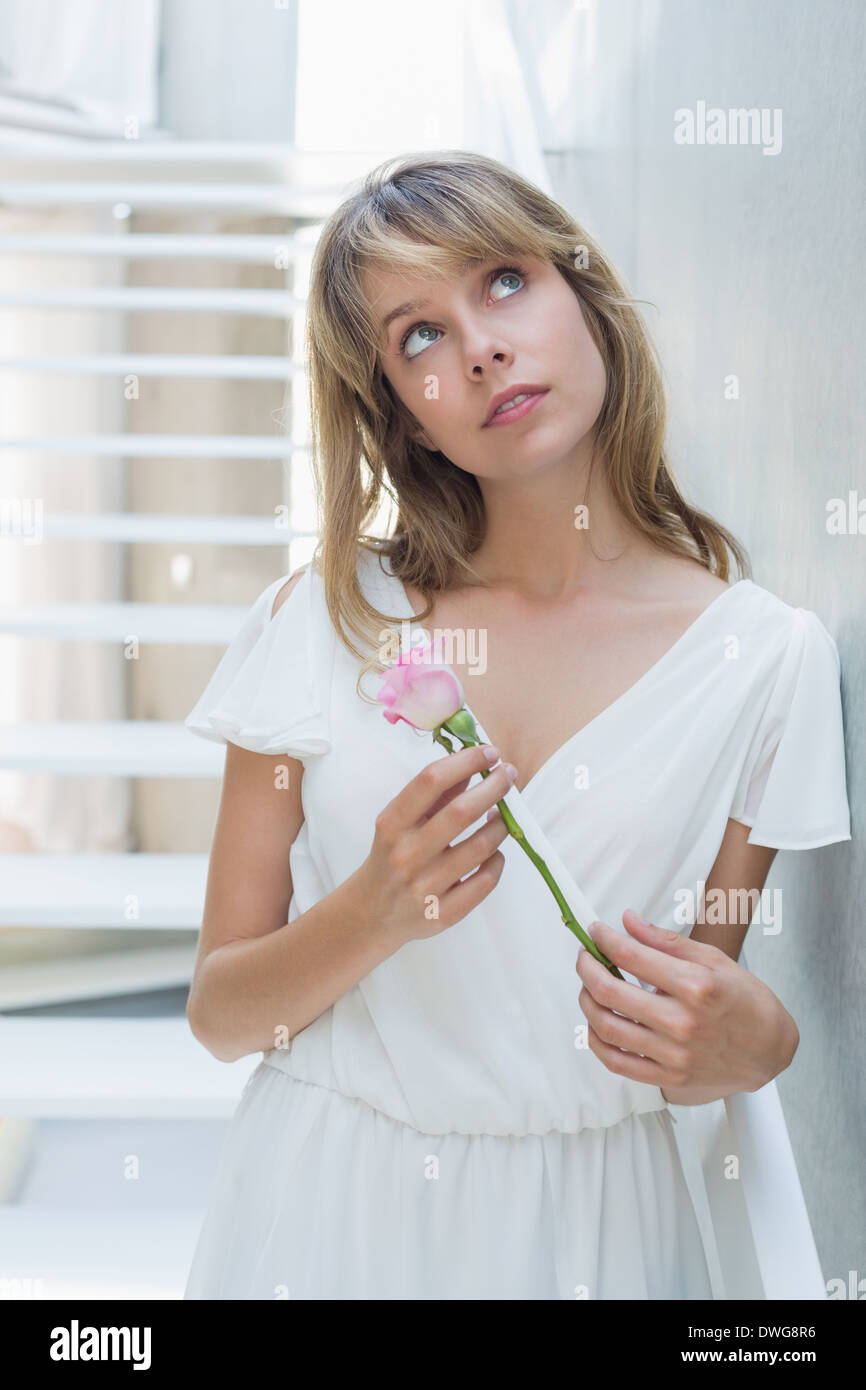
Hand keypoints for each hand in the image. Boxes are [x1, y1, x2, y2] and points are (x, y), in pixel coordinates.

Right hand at [359, 742, 515, 947]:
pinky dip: (497, 861)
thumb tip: (474, 764)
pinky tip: (495, 852)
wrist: (371, 913)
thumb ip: (435, 794)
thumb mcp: (400, 822)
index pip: (430, 781)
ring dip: (501, 825)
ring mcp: (424, 887)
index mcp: (392, 825)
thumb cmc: (391, 857)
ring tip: (505, 815)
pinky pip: (485, 881)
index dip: (465, 761)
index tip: (488, 752)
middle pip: (461, 812)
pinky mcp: (442, 914)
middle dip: (493, 787)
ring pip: (480, 847)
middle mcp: (406, 854)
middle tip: (508, 774)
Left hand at [575, 909, 799, 1104]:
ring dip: (587, 1001)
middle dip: (587, 967)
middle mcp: (682, 1022)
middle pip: (610, 991)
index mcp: (695, 986)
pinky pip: (617, 1062)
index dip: (605, 939)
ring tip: (588, 987)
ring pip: (606, 1027)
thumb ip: (666, 942)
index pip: (631, 956)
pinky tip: (596, 1023)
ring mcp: (674, 1054)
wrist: (770, 1050)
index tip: (596, 931)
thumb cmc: (746, 1000)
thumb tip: (628, 921)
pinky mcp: (669, 1078)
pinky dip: (597, 1041)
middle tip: (585, 956)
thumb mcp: (713, 959)